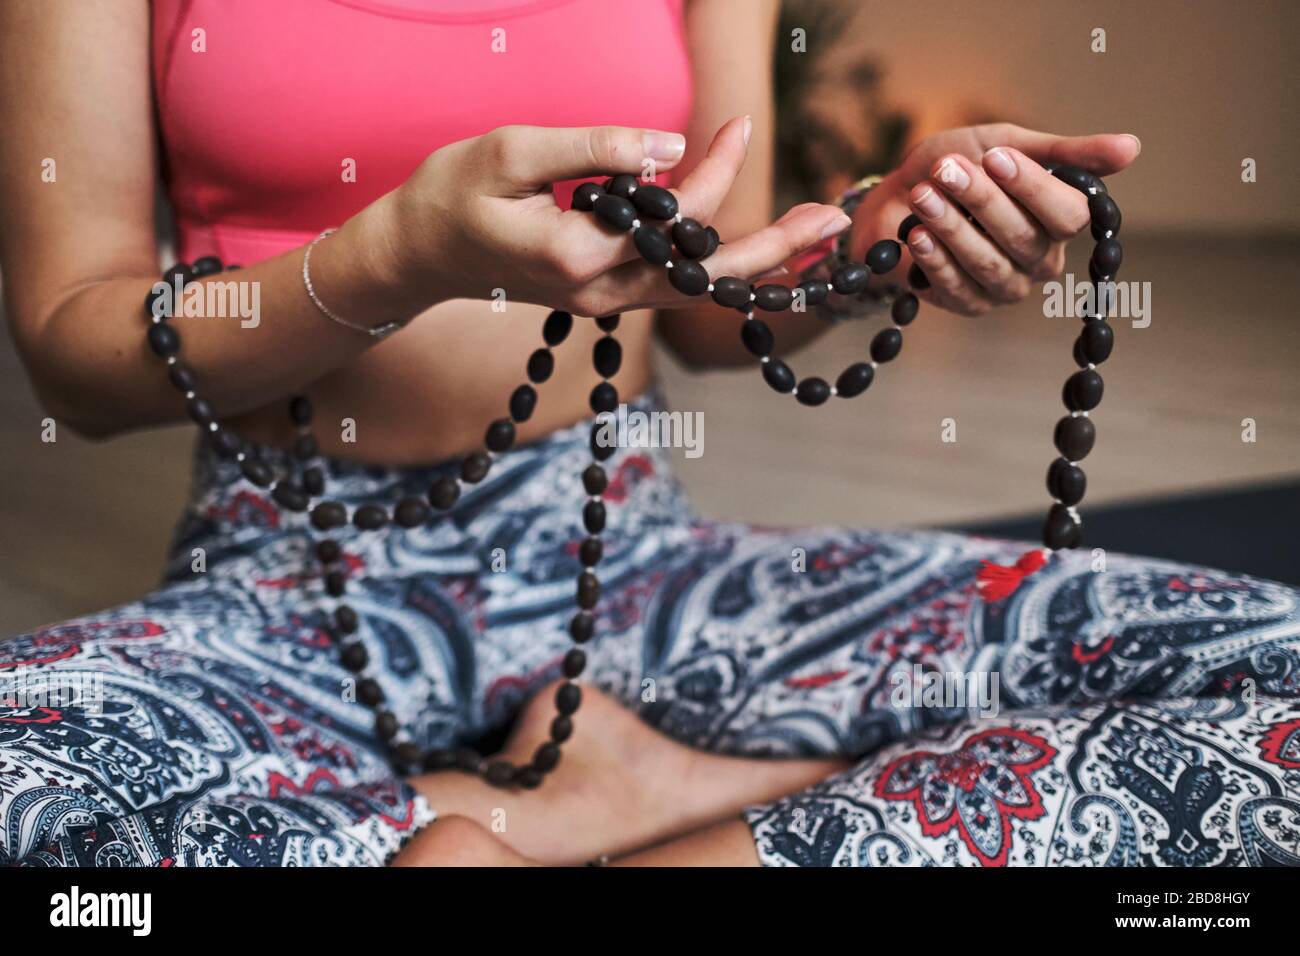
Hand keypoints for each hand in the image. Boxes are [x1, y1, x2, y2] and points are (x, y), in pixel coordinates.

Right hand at [385, 117, 847, 316]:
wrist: (417, 253)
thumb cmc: (453, 194)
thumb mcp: (512, 151)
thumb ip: (594, 147)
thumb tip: (672, 144)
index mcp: (579, 256)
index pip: (672, 215)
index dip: (715, 167)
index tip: (740, 121)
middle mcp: (600, 292)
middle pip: (706, 276)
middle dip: (773, 247)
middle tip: (832, 220)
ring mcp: (603, 302)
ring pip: (696, 290)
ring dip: (756, 265)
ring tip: (810, 237)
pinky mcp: (603, 296)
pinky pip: (674, 288)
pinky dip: (719, 269)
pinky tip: (754, 251)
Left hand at [851, 123, 1140, 314]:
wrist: (897, 195)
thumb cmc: (956, 167)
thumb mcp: (1006, 144)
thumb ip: (1064, 152)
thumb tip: (1134, 147)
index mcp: (1060, 220)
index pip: (1068, 214)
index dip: (1033, 187)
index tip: (995, 157)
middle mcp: (1040, 259)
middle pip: (1024, 237)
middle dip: (982, 200)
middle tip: (946, 170)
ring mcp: (1006, 286)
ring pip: (989, 263)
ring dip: (952, 227)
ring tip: (922, 196)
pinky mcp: (969, 304)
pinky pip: (957, 287)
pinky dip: (935, 259)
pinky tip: (917, 234)